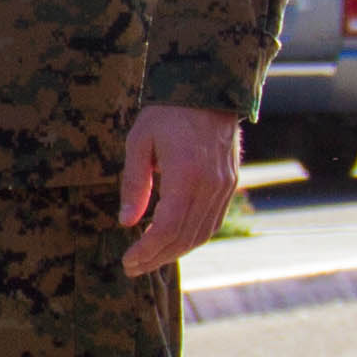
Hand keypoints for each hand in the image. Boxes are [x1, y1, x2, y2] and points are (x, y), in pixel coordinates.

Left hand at [117, 102, 240, 275]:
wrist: (208, 88)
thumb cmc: (167, 112)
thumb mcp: (139, 141)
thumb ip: (134, 184)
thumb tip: (127, 222)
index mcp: (186, 174)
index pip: (167, 228)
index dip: (147, 250)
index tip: (127, 261)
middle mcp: (210, 185)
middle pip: (185, 237)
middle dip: (157, 258)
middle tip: (133, 267)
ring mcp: (224, 186)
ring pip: (201, 234)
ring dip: (175, 252)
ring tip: (150, 259)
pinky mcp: (230, 184)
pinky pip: (213, 222)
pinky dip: (192, 237)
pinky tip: (172, 241)